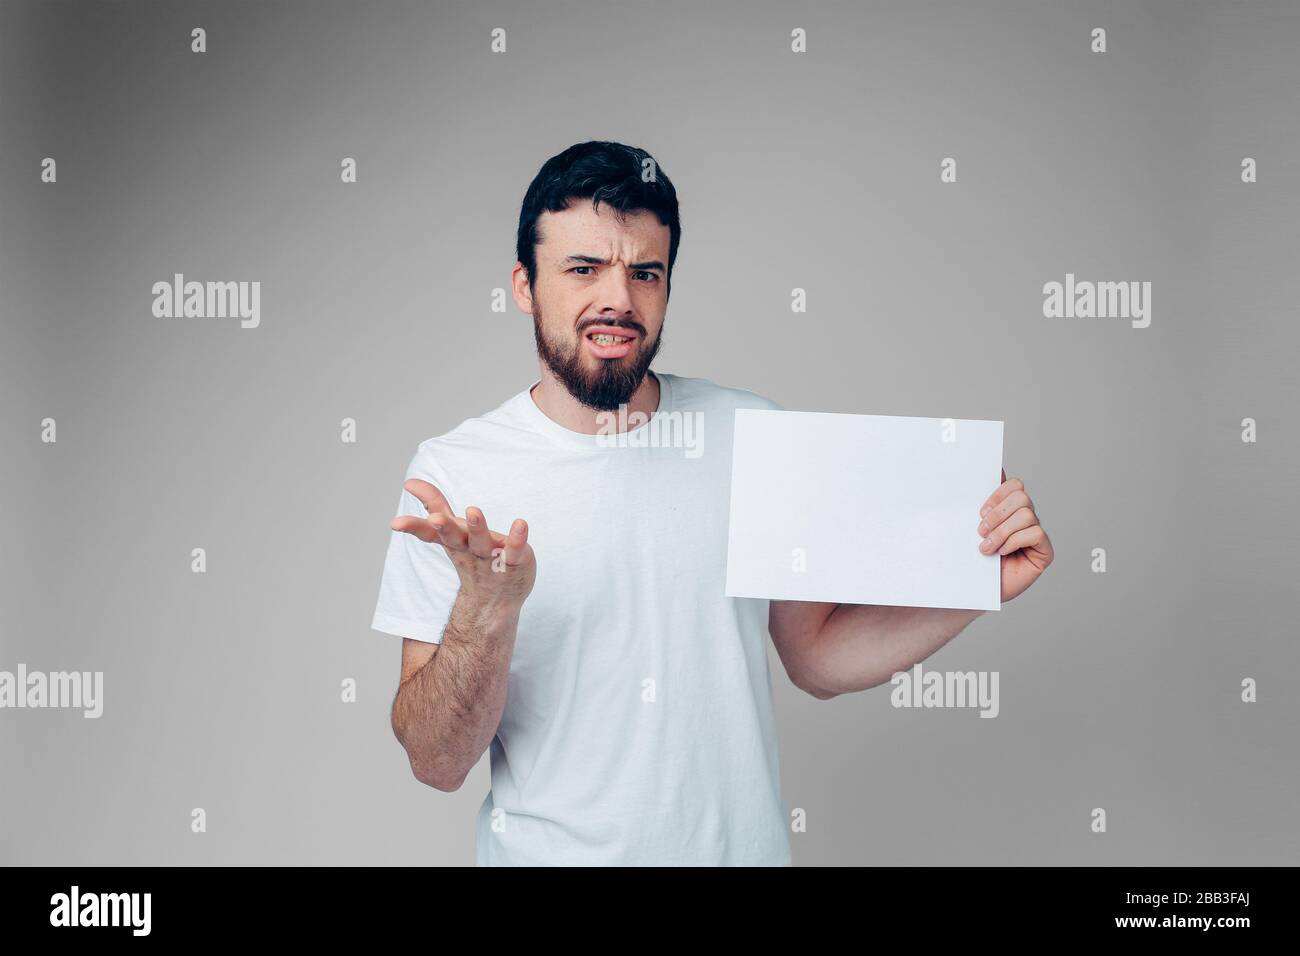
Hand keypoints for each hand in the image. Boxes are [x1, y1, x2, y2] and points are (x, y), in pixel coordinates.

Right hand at [392, 479, 536, 622]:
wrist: (496, 600)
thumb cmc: (472, 556)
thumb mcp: (451, 532)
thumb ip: (435, 505)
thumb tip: (411, 482)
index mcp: (451, 541)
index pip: (428, 531)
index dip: (412, 526)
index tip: (395, 523)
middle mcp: (467, 549)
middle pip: (452, 537)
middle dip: (444, 527)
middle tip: (435, 519)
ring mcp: (490, 556)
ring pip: (482, 542)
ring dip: (477, 527)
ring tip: (472, 510)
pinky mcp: (513, 561)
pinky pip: (514, 549)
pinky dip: (517, 537)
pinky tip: (521, 524)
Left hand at [977, 469, 1052, 602]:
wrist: (974, 587)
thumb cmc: (973, 558)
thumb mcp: (972, 527)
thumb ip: (981, 502)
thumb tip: (996, 470)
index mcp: (1009, 508)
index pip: (1014, 485)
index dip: (998, 493)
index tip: (980, 511)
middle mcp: (1025, 518)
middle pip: (1022, 497)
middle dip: (997, 514)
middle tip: (980, 531)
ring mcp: (1036, 533)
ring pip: (1026, 515)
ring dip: (1002, 531)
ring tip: (987, 547)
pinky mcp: (1044, 551)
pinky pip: (1036, 533)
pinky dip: (1015, 541)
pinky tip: (1003, 552)